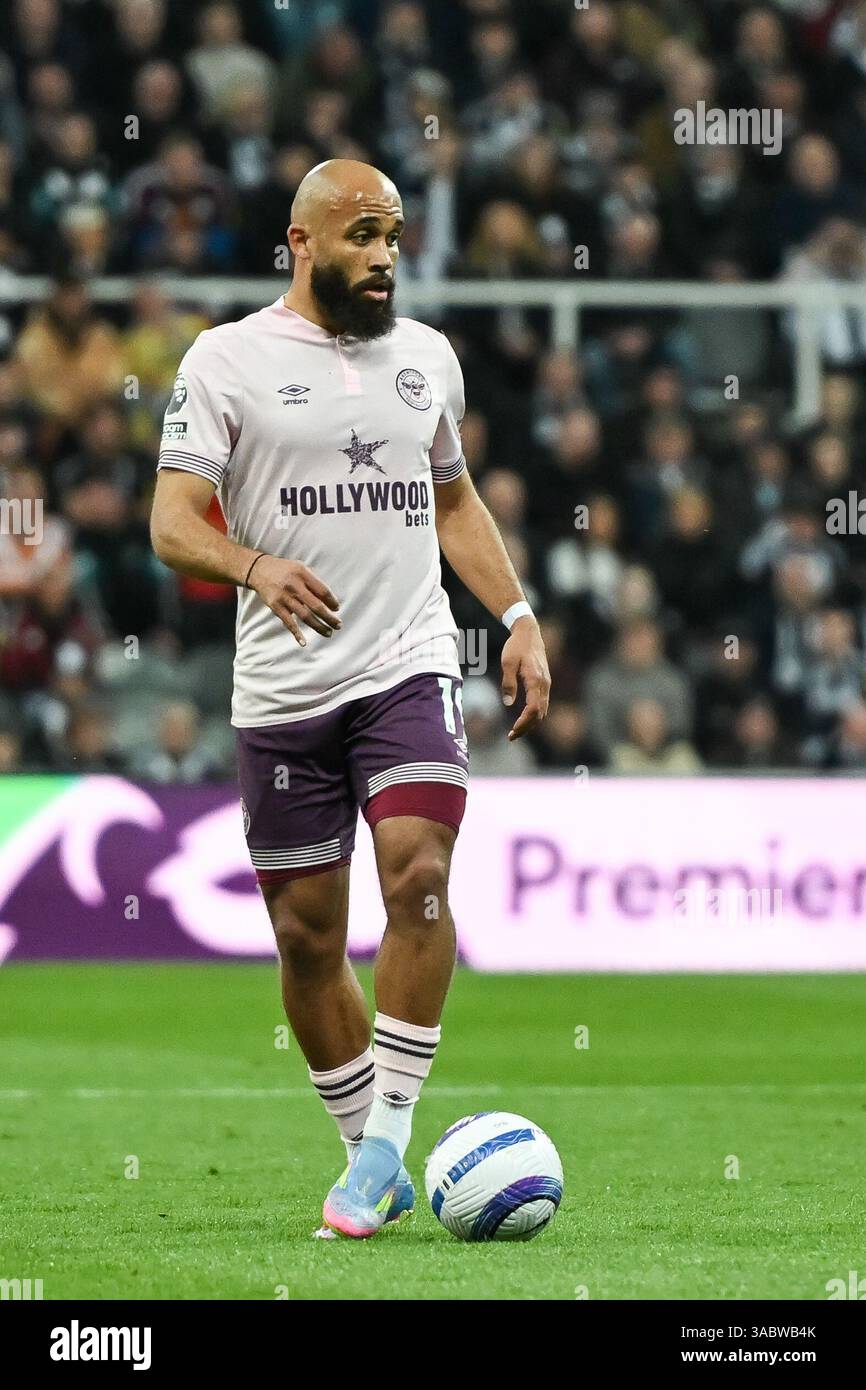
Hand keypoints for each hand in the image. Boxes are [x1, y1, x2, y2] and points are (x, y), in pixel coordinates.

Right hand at [249, 555, 340, 645]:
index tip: (337, 609)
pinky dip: (296, 633)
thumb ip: (313, 580)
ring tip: (328, 632)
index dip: (332, 601)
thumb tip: (329, 599)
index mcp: (303, 574)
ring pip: (305, 616)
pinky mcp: (276, 606)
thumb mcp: (300, 567)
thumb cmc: (284, 569)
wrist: (259, 570)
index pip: (323, 591)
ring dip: (319, 626)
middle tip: (338, 625)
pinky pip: (288, 622)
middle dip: (329, 617)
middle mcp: (295, 586)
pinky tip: (303, 642)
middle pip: (316, 606)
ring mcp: (285, 597)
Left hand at [500, 616, 549, 740]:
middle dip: (526, 727)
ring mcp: (546, 684)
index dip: (524, 722)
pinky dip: (535, 715)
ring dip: (531, 723)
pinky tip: (525, 719)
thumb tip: (509, 703)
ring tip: (516, 731)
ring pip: (543, 710)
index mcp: (535, 680)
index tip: (512, 730)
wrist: (529, 632)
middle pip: (539, 713)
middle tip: (511, 736)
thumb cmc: (516, 646)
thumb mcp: (507, 662)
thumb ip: (508, 682)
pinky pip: (543, 704)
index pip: (533, 708)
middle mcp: (544, 684)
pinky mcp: (545, 683)